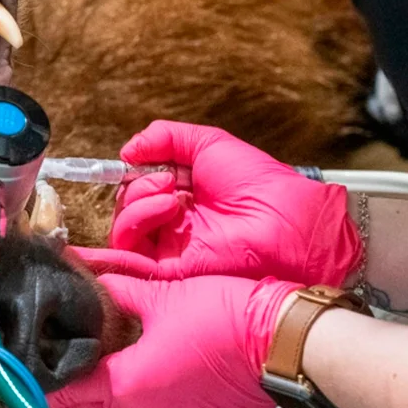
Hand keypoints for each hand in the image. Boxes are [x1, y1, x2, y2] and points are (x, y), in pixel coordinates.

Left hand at [7, 273, 302, 407]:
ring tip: (135, 370)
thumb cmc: (222, 314)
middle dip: (92, 388)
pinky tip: (164, 386)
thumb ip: (116, 290)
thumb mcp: (161, 296)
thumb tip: (84, 272)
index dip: (40, 400)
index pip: (70, 394)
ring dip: (121, 403)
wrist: (281, 344)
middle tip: (97, 362)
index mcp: (126, 385)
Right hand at [73, 120, 361, 285]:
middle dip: (139, 184)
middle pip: (128, 204)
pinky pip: (129, 252)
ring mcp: (170, 246)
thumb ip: (165, 138)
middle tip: (168, 179)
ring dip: (138, 202)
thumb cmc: (258, 182)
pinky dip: (135, 223)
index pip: (140, 183)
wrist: (282, 218)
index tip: (139, 158)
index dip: (136, 170)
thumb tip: (127, 149)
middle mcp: (174, 222)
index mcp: (184, 194)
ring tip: (170, 194)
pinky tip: (165, 209)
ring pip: (124, 226)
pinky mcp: (168, 269)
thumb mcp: (210, 143)